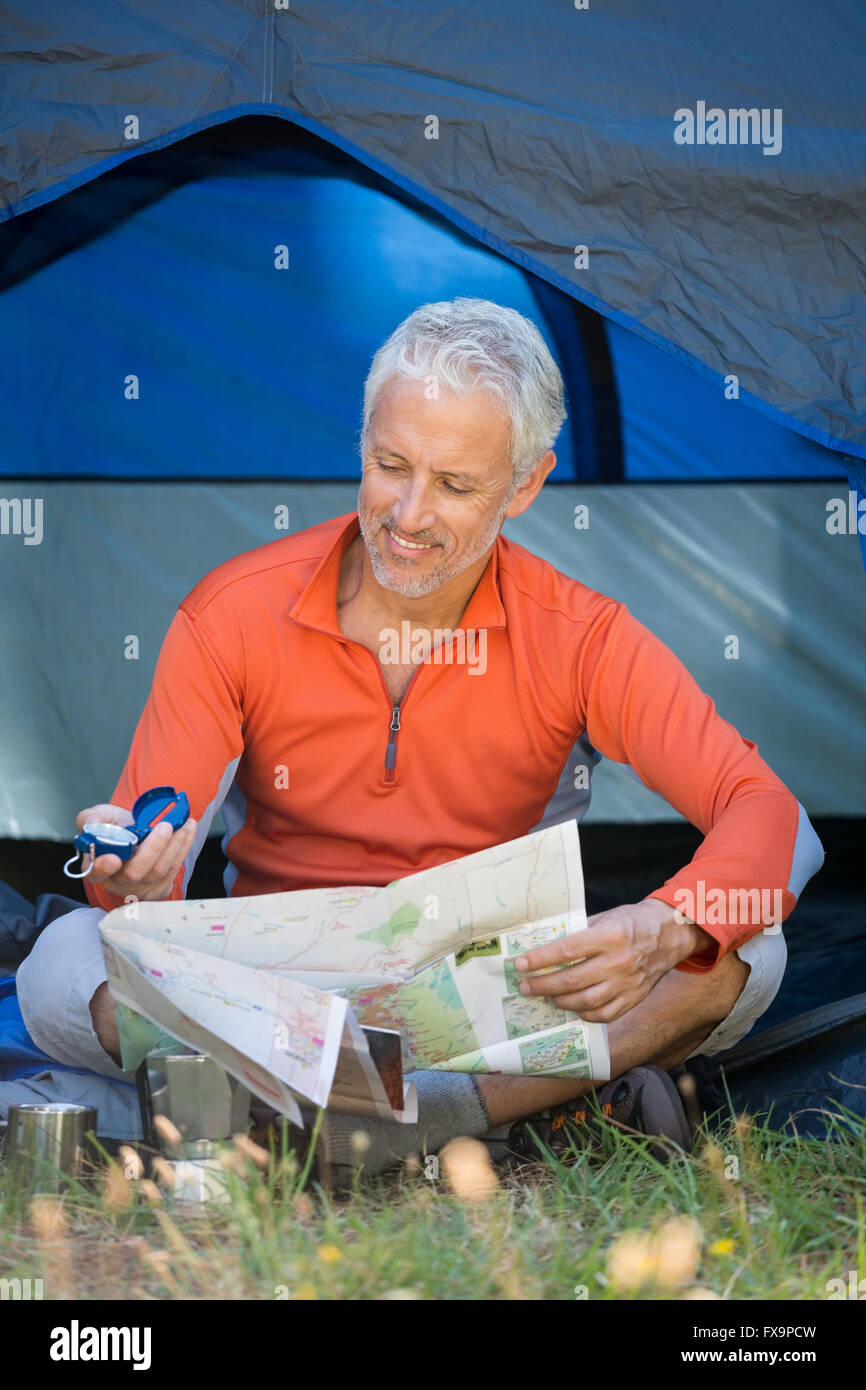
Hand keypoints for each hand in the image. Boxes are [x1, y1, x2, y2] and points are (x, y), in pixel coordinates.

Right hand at [75, 802, 197, 902]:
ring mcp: (139, 888)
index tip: (114, 859)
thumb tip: (91, 823)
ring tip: (182, 822)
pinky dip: (183, 847)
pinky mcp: (159, 887)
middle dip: (153, 849)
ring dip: (175, 845)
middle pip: (134, 873)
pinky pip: (173, 870)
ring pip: (158, 871)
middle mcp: (117, 882)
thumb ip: (91, 818)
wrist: (136, 834)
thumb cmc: (116, 828)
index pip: (95, 872)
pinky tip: (187, 829)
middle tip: (165, 826)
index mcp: (96, 866)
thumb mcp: (100, 817)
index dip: (103, 867)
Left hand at [514, 899, 712, 1023]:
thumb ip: (579, 933)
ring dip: (560, 1001)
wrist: (670, 934)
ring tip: (546, 996)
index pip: (567, 950)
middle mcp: (619, 962)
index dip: (540, 960)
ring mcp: (628, 983)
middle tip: (525, 986)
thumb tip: (545, 946)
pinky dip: (583, 1013)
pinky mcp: (634, 998)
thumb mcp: (605, 917)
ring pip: (585, 1001)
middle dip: (543, 985)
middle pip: (572, 980)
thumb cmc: (632, 922)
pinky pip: (604, 1014)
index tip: (520, 964)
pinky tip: (571, 1006)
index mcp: (610, 936)